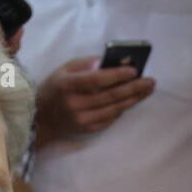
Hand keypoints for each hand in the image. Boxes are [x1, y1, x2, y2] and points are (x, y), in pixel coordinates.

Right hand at [35, 57, 155, 146]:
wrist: (41, 118)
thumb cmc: (55, 88)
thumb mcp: (64, 69)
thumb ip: (87, 64)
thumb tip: (111, 62)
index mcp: (67, 85)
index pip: (97, 80)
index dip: (118, 75)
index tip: (135, 70)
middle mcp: (75, 104)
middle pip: (111, 95)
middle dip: (134, 87)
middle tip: (150, 81)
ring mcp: (81, 119)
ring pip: (114, 108)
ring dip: (133, 99)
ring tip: (147, 89)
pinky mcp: (87, 129)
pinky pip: (110, 118)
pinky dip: (122, 108)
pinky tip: (132, 100)